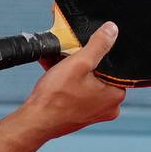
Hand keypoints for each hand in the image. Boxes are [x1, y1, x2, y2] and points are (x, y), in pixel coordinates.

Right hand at [20, 23, 125, 139]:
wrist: (34, 121)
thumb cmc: (55, 98)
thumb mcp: (79, 63)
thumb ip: (98, 44)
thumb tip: (112, 30)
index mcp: (115, 95)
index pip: (116, 67)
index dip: (100, 53)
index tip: (86, 48)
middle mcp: (108, 107)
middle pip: (99, 73)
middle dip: (83, 60)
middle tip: (70, 53)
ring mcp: (93, 111)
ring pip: (86, 81)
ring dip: (72, 68)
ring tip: (58, 60)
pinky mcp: (79, 113)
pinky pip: (76, 90)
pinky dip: (66, 80)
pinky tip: (53, 69)